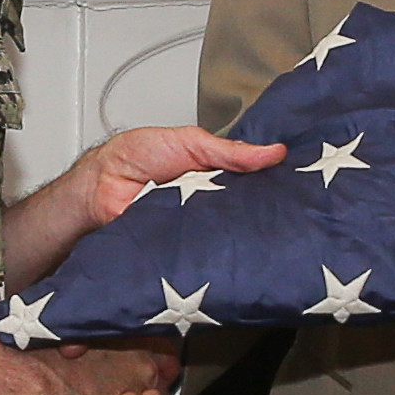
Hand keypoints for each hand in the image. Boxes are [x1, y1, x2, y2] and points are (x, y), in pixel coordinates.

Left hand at [73, 123, 283, 230]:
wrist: (100, 187)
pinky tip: (223, 247)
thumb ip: (228, 151)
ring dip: (237, 233)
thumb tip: (273, 152)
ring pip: (228, 235)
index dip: (271, 186)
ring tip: (255, 230)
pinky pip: (204, 252)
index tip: (295, 188)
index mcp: (213, 175)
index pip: (252, 183)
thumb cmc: (135, 158)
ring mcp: (197, 228)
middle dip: (259, 214)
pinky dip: (212, 251)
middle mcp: (208, 203)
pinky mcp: (183, 250)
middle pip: (244, 212)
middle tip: (279, 212)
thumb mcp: (189, 142)